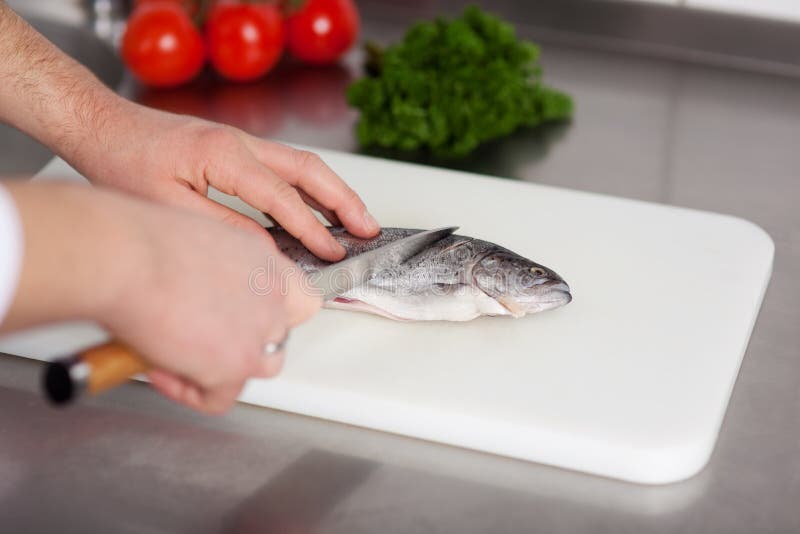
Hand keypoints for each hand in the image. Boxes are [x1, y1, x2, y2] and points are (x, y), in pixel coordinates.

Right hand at [6, 182, 320, 412]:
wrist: (126, 259)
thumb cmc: (142, 241)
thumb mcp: (198, 239)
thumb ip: (218, 269)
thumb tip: (202, 289)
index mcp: (264, 261)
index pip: (299, 296)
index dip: (274, 312)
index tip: (253, 318)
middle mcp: (270, 296)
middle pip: (279, 333)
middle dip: (243, 339)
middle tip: (204, 335)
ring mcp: (258, 332)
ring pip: (261, 366)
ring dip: (225, 369)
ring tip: (183, 355)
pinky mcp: (235, 364)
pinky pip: (219, 398)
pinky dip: (189, 392)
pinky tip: (161, 370)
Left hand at [63, 97, 379, 260]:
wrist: (100, 127)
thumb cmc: (123, 163)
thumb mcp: (167, 207)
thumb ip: (222, 228)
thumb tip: (266, 250)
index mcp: (225, 155)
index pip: (284, 197)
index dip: (313, 229)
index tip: (334, 253)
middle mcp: (241, 142)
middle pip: (310, 169)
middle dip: (344, 201)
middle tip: (369, 230)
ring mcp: (241, 141)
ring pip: (303, 164)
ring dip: (334, 191)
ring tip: (356, 220)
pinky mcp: (236, 147)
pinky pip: (286, 165)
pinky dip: (311, 186)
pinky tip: (317, 206)